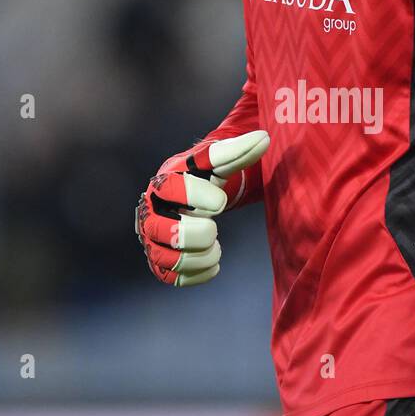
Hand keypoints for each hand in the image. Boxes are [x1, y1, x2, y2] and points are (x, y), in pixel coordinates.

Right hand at [135, 129, 268, 285]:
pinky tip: (211, 261)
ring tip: (214, 247)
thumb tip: (264, 138)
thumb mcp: (216, 164)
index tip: (221, 202)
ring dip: (199, 257)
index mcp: (163, 183)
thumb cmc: (202, 179)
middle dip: (198, 233)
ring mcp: (152, 240)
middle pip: (163, 231)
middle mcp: (150, 213)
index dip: (200, 196)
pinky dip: (196, 274)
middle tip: (213, 228)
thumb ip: (237, 151)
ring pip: (167, 258)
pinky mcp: (159, 263)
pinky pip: (171, 278)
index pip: (172, 189)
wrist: (184, 200)